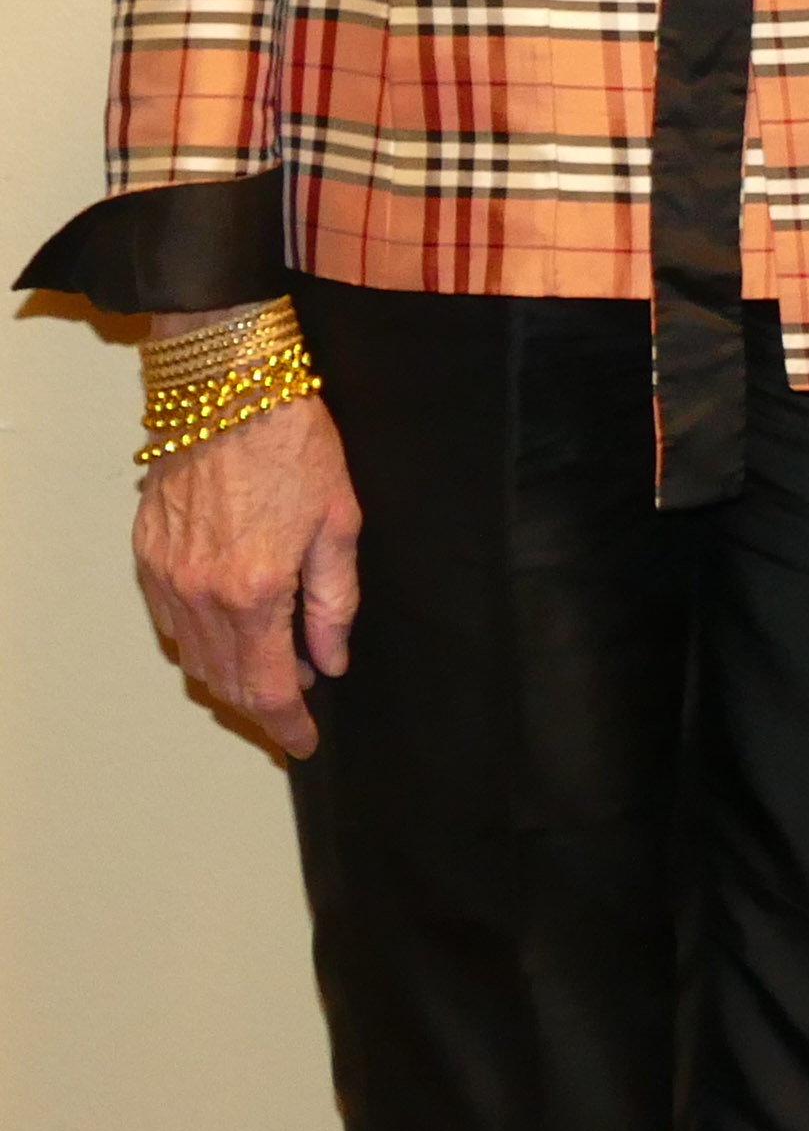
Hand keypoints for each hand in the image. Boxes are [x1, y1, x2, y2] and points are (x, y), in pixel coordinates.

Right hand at [133, 387, 360, 759]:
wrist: (227, 388)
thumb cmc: (294, 444)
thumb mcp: (339, 522)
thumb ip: (335, 602)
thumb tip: (330, 661)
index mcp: (255, 590)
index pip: (267, 686)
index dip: (286, 723)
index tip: (304, 741)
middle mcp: (200, 593)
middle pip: (224, 680)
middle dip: (259, 707)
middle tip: (292, 714)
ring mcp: (165, 576)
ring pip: (191, 656)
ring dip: (227, 677)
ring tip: (269, 675)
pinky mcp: (146, 555)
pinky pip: (169, 621)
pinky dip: (198, 641)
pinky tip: (230, 633)